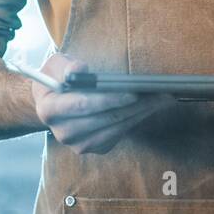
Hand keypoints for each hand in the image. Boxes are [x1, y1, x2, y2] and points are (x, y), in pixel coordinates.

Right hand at [31, 53, 173, 154]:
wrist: (52, 103)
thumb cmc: (58, 79)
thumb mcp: (56, 65)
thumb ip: (66, 65)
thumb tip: (80, 69)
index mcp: (50, 110)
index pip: (83, 105)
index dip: (109, 99)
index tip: (133, 93)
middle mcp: (64, 132)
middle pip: (106, 119)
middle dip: (136, 105)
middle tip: (161, 93)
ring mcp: (79, 144)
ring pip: (117, 128)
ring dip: (142, 113)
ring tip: (163, 98)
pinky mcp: (95, 148)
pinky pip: (120, 134)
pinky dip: (137, 120)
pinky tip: (151, 107)